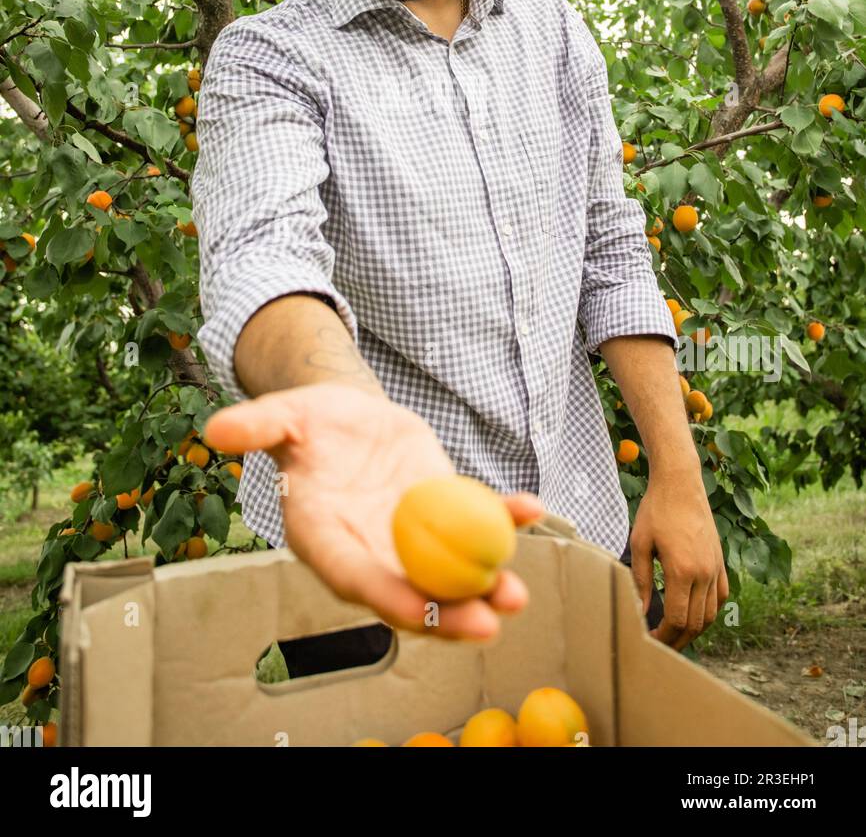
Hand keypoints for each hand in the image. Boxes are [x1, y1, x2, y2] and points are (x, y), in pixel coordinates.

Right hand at [205, 381, 544, 641]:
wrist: (345, 414)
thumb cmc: (310, 421)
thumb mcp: (284, 415)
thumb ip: (258, 425)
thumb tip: (217, 429)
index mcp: (326, 537)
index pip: (353, 576)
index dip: (384, 595)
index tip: (417, 609)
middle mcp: (370, 548)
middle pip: (409, 592)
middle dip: (447, 616)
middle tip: (486, 622)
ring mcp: (410, 534)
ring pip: (448, 571)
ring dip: (485, 585)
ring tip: (516, 594)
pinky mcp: (441, 509)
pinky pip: (475, 521)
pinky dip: (503, 519)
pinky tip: (531, 512)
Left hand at [628, 474, 727, 650]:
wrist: (681, 485)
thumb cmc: (656, 511)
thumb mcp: (640, 544)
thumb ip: (640, 580)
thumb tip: (639, 610)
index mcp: (681, 570)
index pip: (677, 619)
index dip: (664, 636)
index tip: (649, 639)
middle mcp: (703, 573)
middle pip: (695, 623)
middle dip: (678, 639)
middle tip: (660, 645)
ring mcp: (715, 568)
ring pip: (711, 614)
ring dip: (694, 630)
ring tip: (675, 634)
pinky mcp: (720, 562)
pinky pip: (721, 597)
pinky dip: (709, 612)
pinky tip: (694, 614)